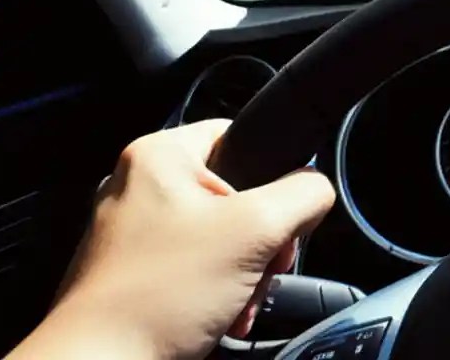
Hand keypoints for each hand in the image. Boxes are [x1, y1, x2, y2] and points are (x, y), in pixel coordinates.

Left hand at [8, 120, 334, 359]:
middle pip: (238, 194)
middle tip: (264, 265)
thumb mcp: (257, 229)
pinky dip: (218, 291)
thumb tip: (316, 189)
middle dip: (263, 240)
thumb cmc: (161, 295)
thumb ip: (304, 194)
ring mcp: (133, 232)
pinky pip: (195, 268)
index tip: (282, 217)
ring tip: (240, 298)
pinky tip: (223, 314)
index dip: (276, 176)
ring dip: (246, 272)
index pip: (243, 136)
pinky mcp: (134, 273)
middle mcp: (139, 186)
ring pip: (221, 236)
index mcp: (160, 156)